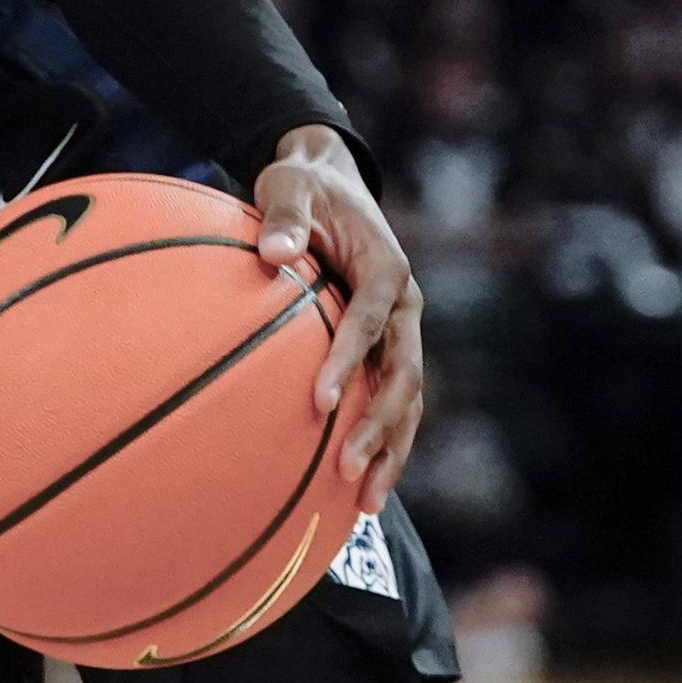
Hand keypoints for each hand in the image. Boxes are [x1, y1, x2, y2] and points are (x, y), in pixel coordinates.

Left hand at [255, 124, 422, 511]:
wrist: (329, 181)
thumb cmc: (303, 186)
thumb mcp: (289, 186)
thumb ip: (285, 218)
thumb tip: (273, 253)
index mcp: (388, 269)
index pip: (371, 322)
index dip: (349, 361)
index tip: (320, 401)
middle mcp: (406, 307)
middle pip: (404, 374)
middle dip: (379, 425)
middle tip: (347, 469)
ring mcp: (402, 332)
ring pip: (408, 399)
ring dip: (390, 448)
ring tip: (366, 502)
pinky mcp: (389, 348)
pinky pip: (393, 401)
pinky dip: (385, 442)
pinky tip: (362, 489)